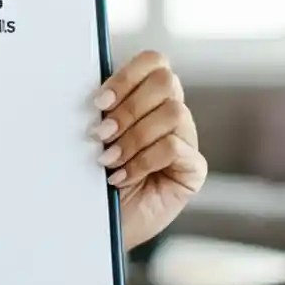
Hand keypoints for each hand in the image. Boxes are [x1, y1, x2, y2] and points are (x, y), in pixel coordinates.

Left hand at [91, 51, 207, 249]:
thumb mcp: (90, 137)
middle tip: (99, 134)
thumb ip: (99, 110)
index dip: (127, 76)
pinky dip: (142, 161)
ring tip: (108, 159)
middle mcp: (170, 113)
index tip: (98, 102)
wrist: (98, 222)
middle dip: (128, 108)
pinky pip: (175, 148)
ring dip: (134, 136)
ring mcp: (186, 140)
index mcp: (145, 97)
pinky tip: (122, 176)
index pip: (153, 62)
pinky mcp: (193, 169)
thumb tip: (91, 91)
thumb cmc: (92, 176)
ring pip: (173, 113)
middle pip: (166, 82)